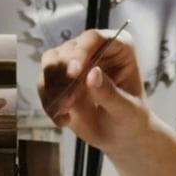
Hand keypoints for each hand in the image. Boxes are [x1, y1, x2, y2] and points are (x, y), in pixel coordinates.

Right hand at [38, 30, 148, 149]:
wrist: (120, 137)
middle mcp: (94, 50)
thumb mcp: (126, 110)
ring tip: (65, 112)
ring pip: (50, 64)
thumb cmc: (131, 119)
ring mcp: (74, 64)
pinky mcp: (60, 80)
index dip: (81, 52)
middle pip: (67, 50)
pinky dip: (49, 102)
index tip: (74, 73)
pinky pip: (44, 84)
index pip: (94, 39)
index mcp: (118, 48)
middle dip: (62, 77)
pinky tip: (64, 119)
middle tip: (68, 103)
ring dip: (52, 89)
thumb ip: (110, 93)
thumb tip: (93, 73)